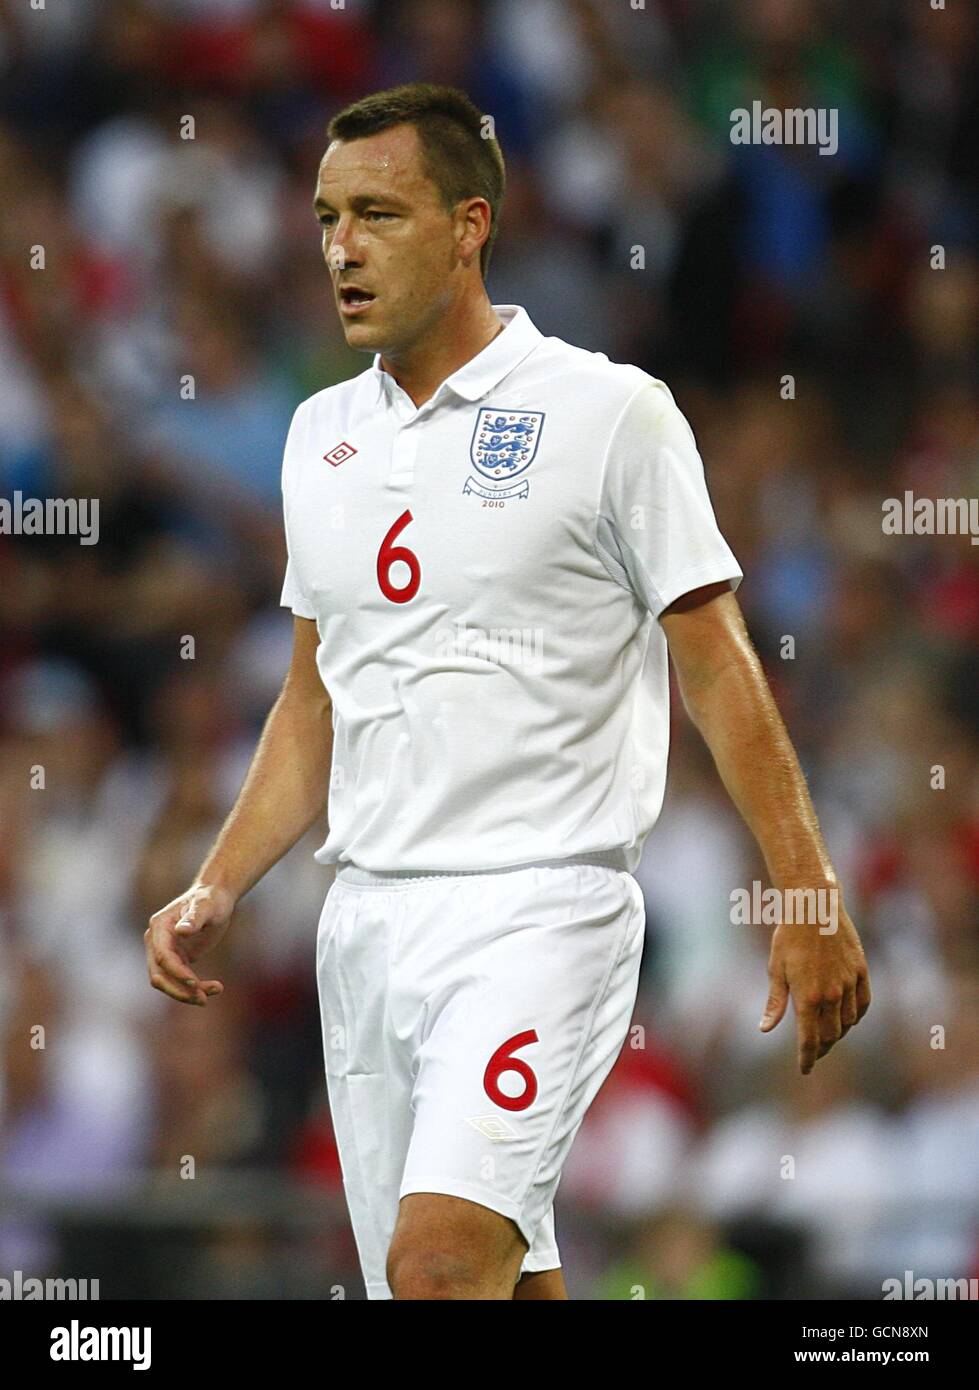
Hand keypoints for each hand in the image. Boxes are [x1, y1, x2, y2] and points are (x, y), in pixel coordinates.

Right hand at [144, 882, 235, 1005]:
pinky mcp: (176, 959)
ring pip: (168, 982)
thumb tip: (181, 930)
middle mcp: (156, 941)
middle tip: (202, 1000)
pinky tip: (216, 987)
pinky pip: (180, 980)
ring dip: (188, 993)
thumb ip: (195, 917)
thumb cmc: (211, 899)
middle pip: (158, 975)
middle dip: (179, 990)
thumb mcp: (207, 906)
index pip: (163, 957)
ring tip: (216, 990)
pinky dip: (196, 988)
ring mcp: (164, 951)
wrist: (215, 897)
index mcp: (160, 927)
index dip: (177, 972)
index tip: (196, 983)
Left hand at [759, 898, 870, 1073]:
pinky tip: (848, 1019)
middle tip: (813, 1053)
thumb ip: (775, 1003)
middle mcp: (831, 995)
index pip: (809, 1040)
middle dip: (821, 1048)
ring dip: (838, 1033)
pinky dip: (856, 1016)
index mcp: (807, 997)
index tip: (804, 1069)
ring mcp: (849, 984)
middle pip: (830, 1035)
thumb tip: (764, 1029)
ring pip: (848, 1022)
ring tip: (828, 1035)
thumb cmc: (788, 937)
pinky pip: (863, 1004)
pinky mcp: (861, 972)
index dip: (806, 1058)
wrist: (814, 907)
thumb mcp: (776, 969)